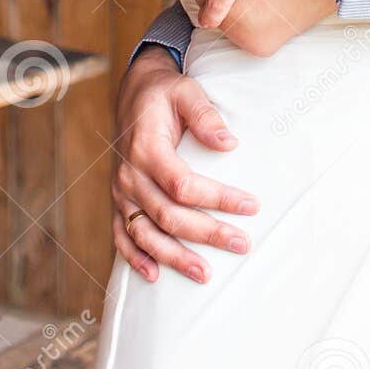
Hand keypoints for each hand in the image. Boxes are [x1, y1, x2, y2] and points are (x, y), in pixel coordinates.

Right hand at [112, 47, 258, 283]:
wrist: (133, 92)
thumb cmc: (166, 92)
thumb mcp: (187, 91)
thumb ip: (206, 115)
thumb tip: (230, 143)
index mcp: (147, 149)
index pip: (184, 185)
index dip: (218, 199)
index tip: (251, 206)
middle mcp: (130, 175)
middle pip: (168, 215)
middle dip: (206, 234)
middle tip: (242, 244)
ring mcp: (120, 191)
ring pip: (145, 233)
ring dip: (174, 257)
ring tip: (205, 274)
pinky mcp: (118, 200)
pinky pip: (121, 235)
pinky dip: (135, 258)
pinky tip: (154, 277)